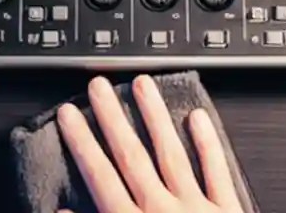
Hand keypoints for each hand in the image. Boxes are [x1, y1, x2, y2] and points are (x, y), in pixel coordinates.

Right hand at [57, 75, 242, 212]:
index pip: (100, 177)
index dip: (82, 143)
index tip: (70, 116)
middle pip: (131, 157)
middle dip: (112, 119)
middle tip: (100, 87)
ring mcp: (196, 209)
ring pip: (170, 154)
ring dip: (154, 118)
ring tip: (143, 86)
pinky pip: (216, 172)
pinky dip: (207, 144)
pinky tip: (197, 118)